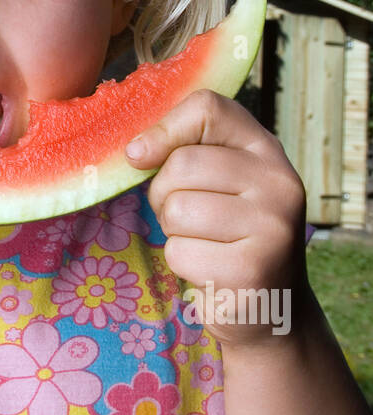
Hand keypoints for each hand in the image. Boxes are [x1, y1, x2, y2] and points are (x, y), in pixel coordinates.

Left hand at [125, 89, 311, 346]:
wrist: (272, 306)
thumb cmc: (230, 233)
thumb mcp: (221, 182)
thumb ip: (187, 153)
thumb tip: (134, 152)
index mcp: (268, 151)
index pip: (208, 108)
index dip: (164, 128)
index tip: (141, 156)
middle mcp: (279, 183)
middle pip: (182, 164)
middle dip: (164, 194)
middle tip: (187, 217)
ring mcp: (271, 228)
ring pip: (176, 210)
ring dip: (174, 232)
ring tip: (204, 243)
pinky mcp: (251, 271)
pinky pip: (180, 252)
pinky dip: (184, 264)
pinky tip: (212, 271)